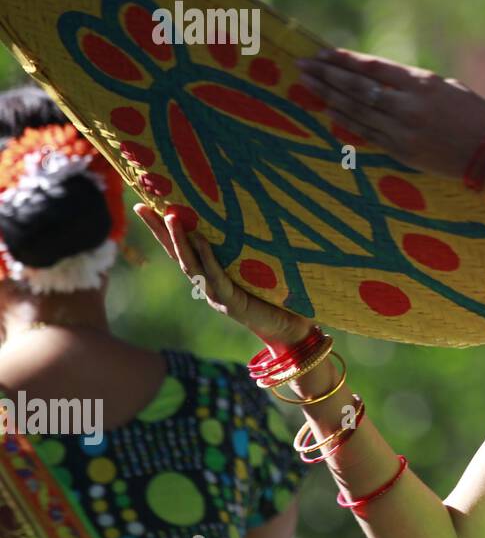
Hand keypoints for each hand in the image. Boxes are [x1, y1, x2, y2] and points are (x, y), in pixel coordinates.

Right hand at [133, 204, 312, 350]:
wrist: (291, 332)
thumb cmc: (279, 296)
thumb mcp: (259, 268)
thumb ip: (249, 249)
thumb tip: (253, 211)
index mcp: (211, 275)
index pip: (182, 249)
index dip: (163, 230)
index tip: (145, 205)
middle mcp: (208, 284)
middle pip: (177, 254)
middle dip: (158, 231)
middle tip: (141, 207)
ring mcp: (217, 295)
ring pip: (191, 265)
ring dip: (179, 240)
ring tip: (169, 216)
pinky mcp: (232, 303)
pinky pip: (216, 277)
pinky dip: (208, 258)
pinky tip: (200, 240)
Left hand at [294, 47, 484, 178]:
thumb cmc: (475, 115)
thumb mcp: (447, 86)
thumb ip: (412, 82)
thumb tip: (379, 78)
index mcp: (422, 84)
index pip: (372, 67)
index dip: (344, 59)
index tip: (323, 52)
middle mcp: (409, 106)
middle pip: (357, 87)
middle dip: (327, 74)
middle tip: (303, 64)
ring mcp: (403, 131)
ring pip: (356, 110)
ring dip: (329, 96)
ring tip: (308, 84)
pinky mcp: (402, 151)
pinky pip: (367, 133)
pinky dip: (346, 120)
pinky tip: (329, 110)